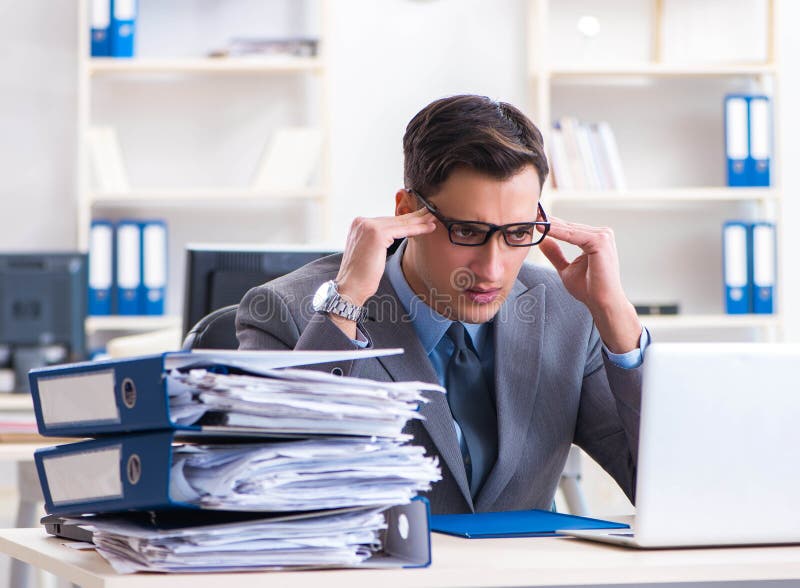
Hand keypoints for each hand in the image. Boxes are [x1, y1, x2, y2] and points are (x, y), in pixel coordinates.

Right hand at [330, 209, 435, 336]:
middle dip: (414, 217)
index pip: (387, 220)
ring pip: (400, 223)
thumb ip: (377, 240)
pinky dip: (417, 229)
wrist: (350, 287)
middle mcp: (361, 221)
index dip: (404, 220)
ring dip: (419, 221)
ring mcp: (368, 226)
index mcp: (358, 224)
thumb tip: (392, 236)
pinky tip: (429, 227)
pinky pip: (402, 230)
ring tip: (433, 218)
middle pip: (394, 219)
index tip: (419, 217)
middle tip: (430, 212)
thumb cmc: (361, 275)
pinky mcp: (377, 233)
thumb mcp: (369, 251)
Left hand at [538, 216, 640, 353]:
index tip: (533, 219)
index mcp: (595, 239)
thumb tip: (543, 241)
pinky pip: (575, 235)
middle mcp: (602, 234)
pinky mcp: (601, 241)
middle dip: (549, 221)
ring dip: (551, 225)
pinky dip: (559, 232)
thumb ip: (556, 255)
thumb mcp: (566, 269)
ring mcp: (603, 236)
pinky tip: (545, 228)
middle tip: (531, 213)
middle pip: (570, 226)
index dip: (550, 225)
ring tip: (534, 219)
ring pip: (571, 229)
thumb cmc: (589, 289)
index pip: (569, 229)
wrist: (602, 303)